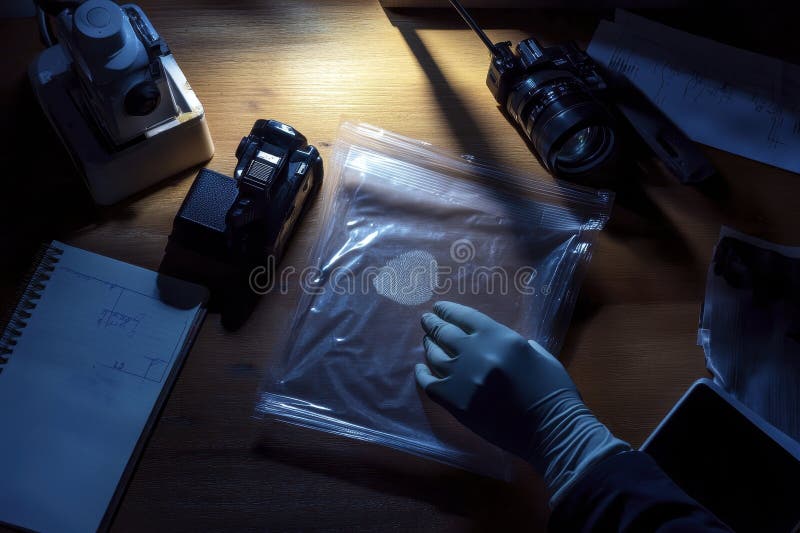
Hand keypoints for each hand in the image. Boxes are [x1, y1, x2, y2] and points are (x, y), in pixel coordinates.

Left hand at [415, 301, 629, 503]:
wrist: (550, 429)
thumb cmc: (553, 391)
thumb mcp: (539, 354)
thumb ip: (517, 343)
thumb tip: (502, 341)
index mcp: (499, 337)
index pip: (465, 316)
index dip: (448, 310)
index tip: (439, 307)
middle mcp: (476, 352)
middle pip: (445, 332)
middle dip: (433, 324)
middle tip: (426, 320)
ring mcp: (462, 377)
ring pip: (434, 356)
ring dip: (429, 346)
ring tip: (427, 341)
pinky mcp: (454, 401)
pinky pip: (428, 383)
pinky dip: (422, 374)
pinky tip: (421, 368)